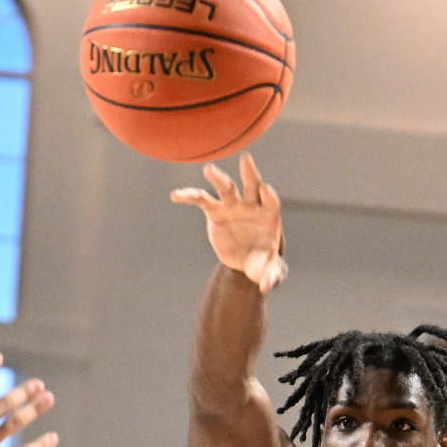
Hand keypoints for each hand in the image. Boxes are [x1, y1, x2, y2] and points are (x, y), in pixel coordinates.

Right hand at [170, 154, 286, 291]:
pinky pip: (202, 200)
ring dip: (218, 178)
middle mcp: (251, 206)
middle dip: (250, 174)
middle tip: (246, 160)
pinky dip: (189, 196)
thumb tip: (266, 286)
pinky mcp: (215, 212)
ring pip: (226, 188)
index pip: (270, 202)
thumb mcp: (269, 272)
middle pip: (252, 186)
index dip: (269, 196)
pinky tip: (176, 195)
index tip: (266, 190)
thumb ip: (270, 276)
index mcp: (268, 216)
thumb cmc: (262, 263)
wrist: (245, 262)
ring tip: (209, 169)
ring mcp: (233, 206)